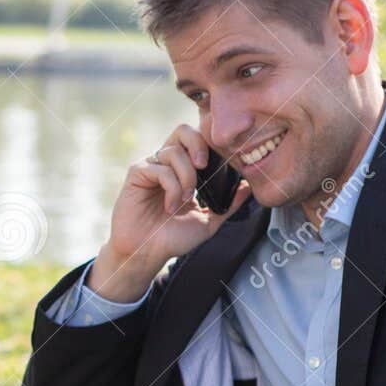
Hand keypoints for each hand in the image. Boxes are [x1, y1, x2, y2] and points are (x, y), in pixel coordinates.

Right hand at [91, 126, 250, 301]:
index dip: (211, 144)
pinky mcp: (136, 174)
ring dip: (186, 177)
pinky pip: (160, 168)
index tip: (222, 163)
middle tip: (204, 166)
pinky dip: (171, 187)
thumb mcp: (208, 221)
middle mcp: (165, 163)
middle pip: (183, 131)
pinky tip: (170, 206)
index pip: (198, 140)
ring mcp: (150, 166)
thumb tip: (249, 187)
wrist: (147, 254)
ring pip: (173, 151)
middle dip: (198, 144)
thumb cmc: (172, 239)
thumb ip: (228, 204)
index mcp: (182, 169)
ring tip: (185, 200)